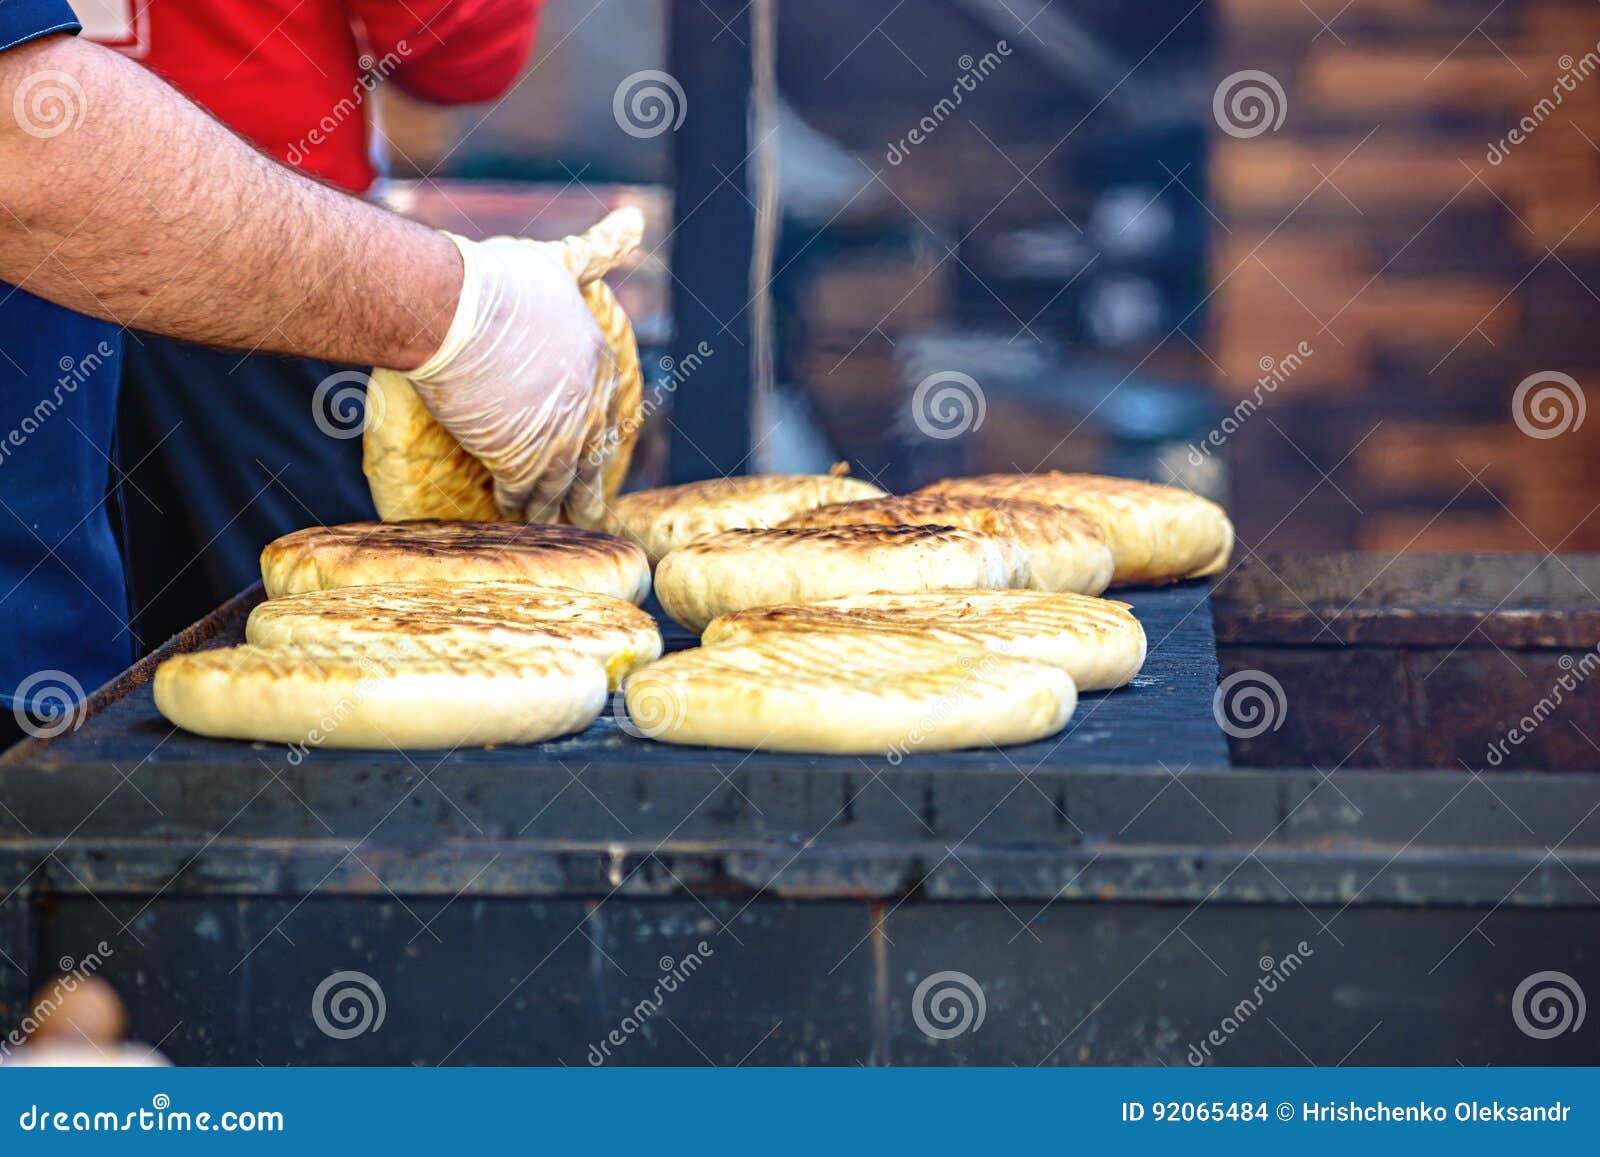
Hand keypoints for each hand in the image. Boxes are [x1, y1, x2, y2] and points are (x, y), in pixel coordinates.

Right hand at [406, 234, 617, 520]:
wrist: (457, 309)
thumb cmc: (500, 280)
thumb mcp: (559, 261)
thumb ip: (598, 249)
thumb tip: (635, 218)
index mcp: (596, 360)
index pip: (606, 409)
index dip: (601, 432)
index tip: (599, 448)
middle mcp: (587, 403)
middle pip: (594, 455)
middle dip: (591, 486)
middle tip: (593, 512)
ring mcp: (558, 435)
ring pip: (564, 482)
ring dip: (560, 508)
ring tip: (561, 527)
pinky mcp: (521, 458)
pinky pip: (524, 492)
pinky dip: (518, 507)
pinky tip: (512, 516)